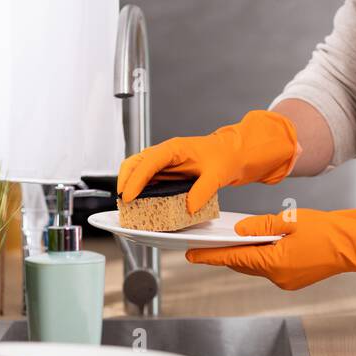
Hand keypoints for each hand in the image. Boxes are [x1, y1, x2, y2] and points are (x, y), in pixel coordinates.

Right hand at [117, 109, 299, 214]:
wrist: (232, 154)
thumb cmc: (225, 157)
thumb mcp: (217, 174)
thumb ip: (203, 190)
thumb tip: (189, 207)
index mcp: (174, 149)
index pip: (148, 162)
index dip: (136, 180)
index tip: (128, 197)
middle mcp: (165, 154)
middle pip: (134, 163)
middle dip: (124, 181)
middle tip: (123, 203)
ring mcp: (163, 163)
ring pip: (137, 171)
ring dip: (129, 186)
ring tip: (128, 206)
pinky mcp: (166, 172)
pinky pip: (146, 180)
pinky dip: (139, 190)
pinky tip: (140, 203)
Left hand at [184, 196, 355, 289]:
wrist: (354, 244)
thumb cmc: (328, 230)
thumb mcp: (290, 221)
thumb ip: (262, 225)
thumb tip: (240, 230)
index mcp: (274, 262)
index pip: (233, 259)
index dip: (209, 255)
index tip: (190, 254)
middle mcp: (278, 277)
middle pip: (243, 264)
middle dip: (225, 254)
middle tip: (206, 244)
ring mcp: (287, 280)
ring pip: (257, 266)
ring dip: (245, 254)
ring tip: (231, 240)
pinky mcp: (295, 278)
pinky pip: (270, 268)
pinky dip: (261, 257)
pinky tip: (259, 244)